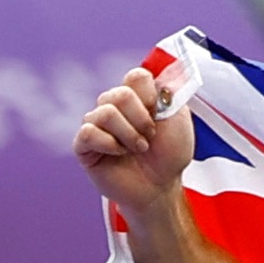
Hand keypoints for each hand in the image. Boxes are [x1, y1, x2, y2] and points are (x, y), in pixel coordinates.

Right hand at [75, 69, 195, 216]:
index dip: (149, 95)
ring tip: (138, 149)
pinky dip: (109, 144)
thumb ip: (171, 96)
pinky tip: (118, 154)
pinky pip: (89, 132)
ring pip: (105, 112)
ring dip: (129, 134)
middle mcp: (114, 107)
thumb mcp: (179, 122)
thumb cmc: (169, 155)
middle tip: (150, 136)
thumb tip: (162, 76)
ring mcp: (97, 124)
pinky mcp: (83, 144)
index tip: (159, 113)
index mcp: (138, 98)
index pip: (136, 76)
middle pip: (120, 93)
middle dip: (141, 119)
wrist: (160, 186)